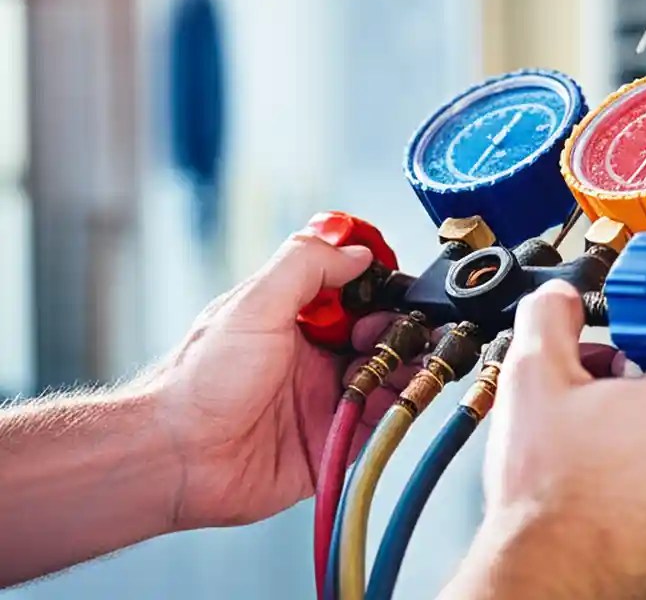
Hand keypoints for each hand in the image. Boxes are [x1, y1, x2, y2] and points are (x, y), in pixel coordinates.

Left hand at [146, 223, 420, 528]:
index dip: (379, 288)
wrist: (178, 456)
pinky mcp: (336, 441)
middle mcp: (314, 359)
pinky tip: (399, 393)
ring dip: (406, 364)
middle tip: (396, 331)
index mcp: (294, 321)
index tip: (397, 288)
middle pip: (380, 334)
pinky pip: (383, 420)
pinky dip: (401, 405)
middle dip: (399, 327)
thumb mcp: (254, 303)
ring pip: (389, 375)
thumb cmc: (199, 383)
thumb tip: (356, 250)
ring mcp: (327, 399)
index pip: (353, 293)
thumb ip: (306, 265)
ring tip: (407, 361)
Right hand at [444, 281, 645, 599]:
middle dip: (618, 412)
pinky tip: (593, 505)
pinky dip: (632, 505)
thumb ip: (550, 317)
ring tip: (578, 472)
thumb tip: (558, 298)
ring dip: (625, 459)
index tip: (587, 380)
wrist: (546, 570)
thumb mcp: (533, 374)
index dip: (610, 366)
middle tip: (573, 426)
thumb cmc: (549, 485)